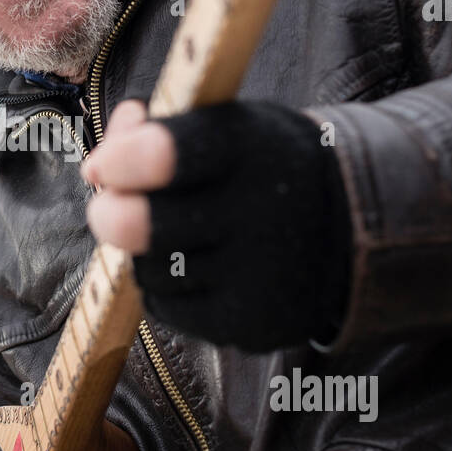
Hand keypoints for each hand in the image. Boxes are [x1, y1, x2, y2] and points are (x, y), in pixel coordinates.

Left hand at [82, 97, 351, 351]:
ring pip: (149, 269)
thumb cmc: (265, 167)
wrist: (352, 226)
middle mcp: (259, 213)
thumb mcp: (228, 127)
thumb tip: (98, 167)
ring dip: (145, 252)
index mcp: (249, 148)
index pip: (167, 155)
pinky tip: (196, 269)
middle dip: (110, 215)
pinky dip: (166, 287)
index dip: (120, 162)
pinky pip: (166, 308)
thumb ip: (157, 134)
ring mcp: (258, 276)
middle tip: (108, 208)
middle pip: (142, 225)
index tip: (101, 167)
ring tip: (176, 236)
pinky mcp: (250, 324)